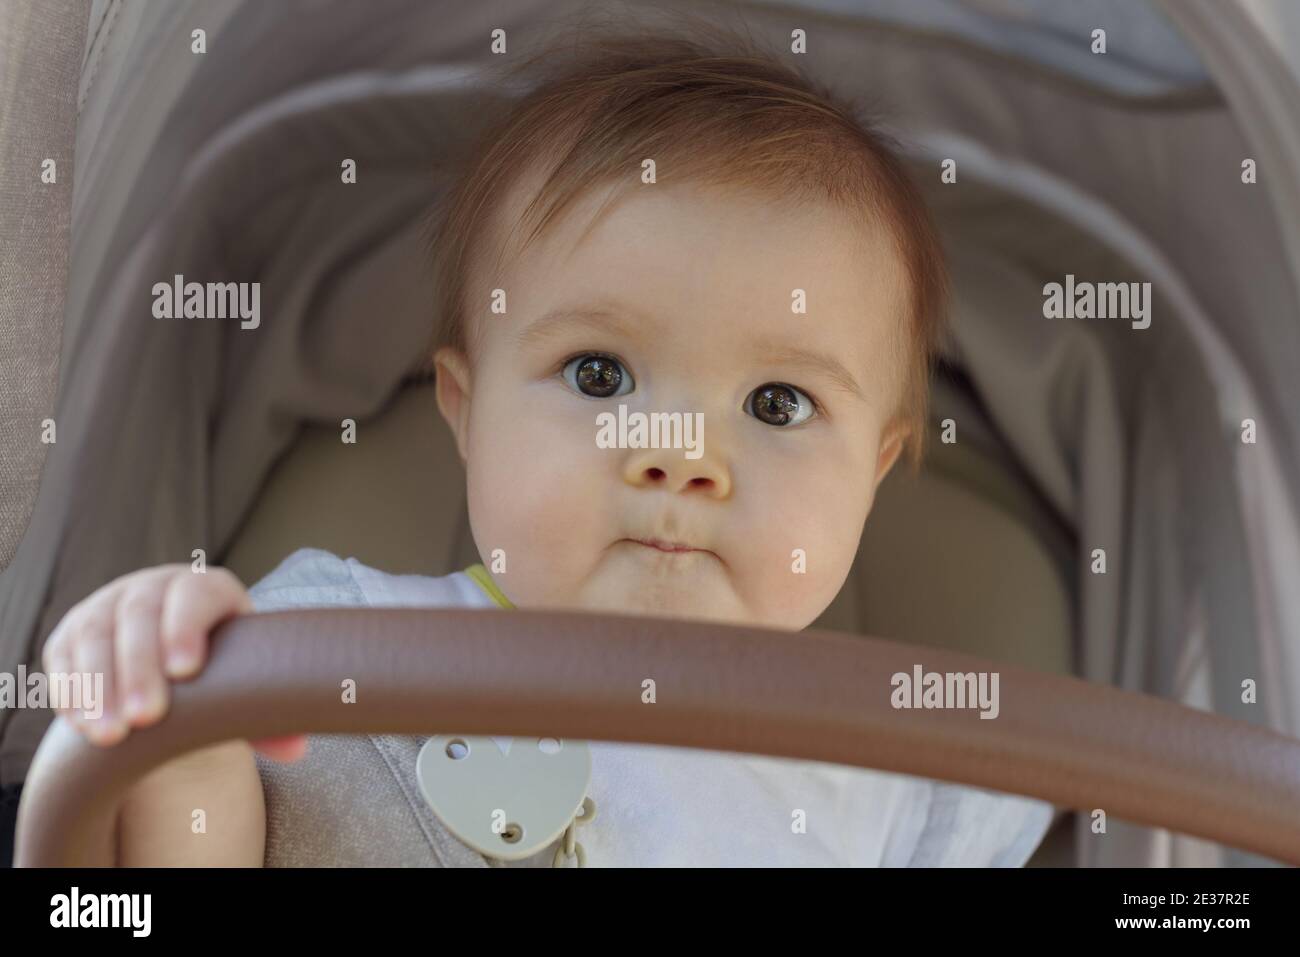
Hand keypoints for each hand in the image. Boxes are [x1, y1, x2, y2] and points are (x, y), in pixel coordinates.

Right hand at [41, 564, 306, 760]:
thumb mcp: (243, 678)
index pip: (196, 595)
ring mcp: (109, 605)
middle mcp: (155, 587)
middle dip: (140, 667)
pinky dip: (70, 689)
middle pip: (140, 615)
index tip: (187, 670)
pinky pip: (62, 655)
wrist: (171, 648)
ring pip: (95, 634)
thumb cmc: (220, 667)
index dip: (188, 627)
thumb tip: (294, 749)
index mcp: (207, 589)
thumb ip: (266, 712)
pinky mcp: (73, 631)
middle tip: (146, 718)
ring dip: (98, 685)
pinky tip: (82, 725)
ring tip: (111, 736)